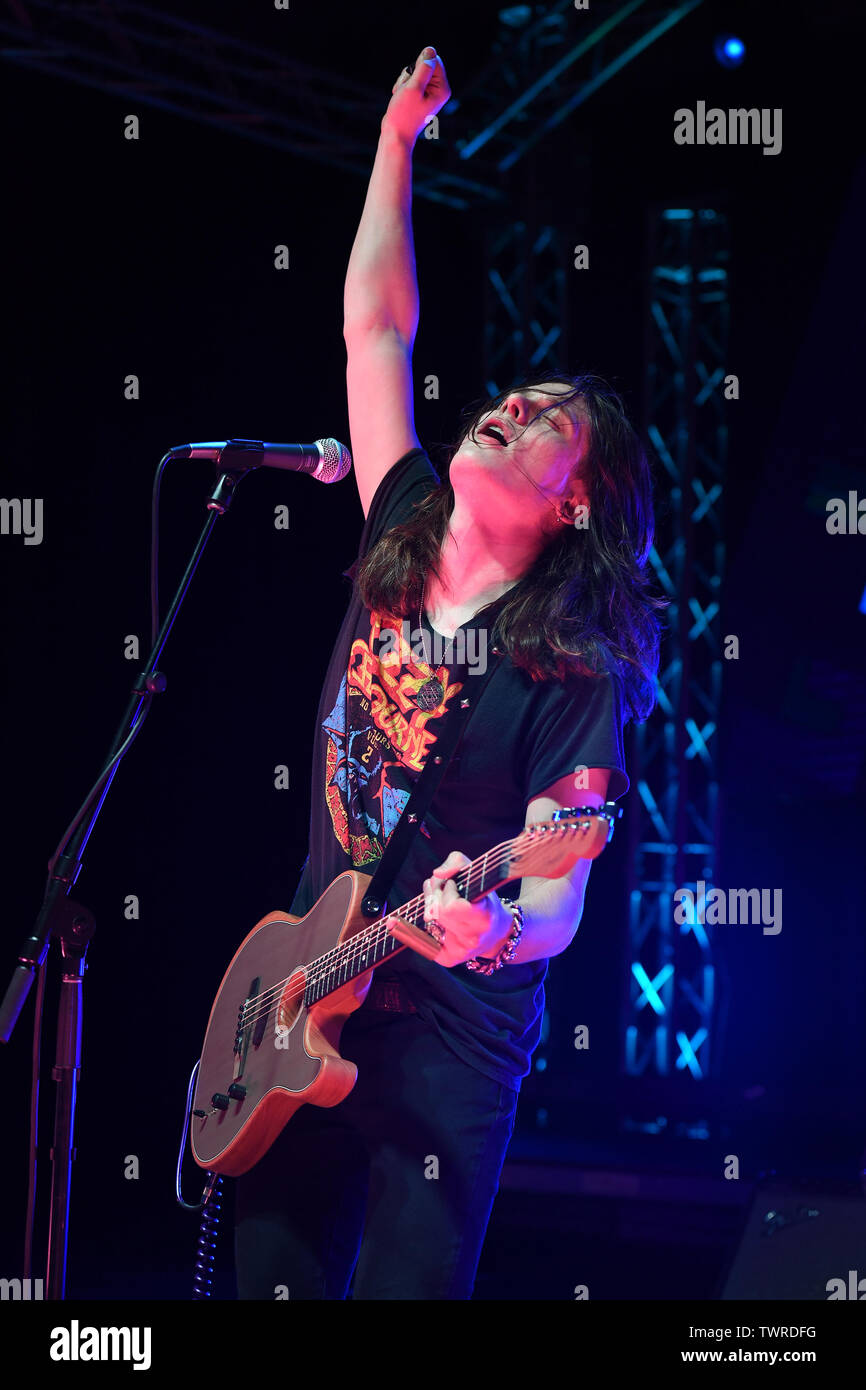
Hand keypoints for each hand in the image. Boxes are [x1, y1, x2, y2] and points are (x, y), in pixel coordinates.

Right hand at [381, 45, 450, 145]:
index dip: (418, 66)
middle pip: (424, 64)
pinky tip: (400, 98)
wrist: (395, 135)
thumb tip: (430, 50)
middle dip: (410, 74)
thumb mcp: (413, 87)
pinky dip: (402, 87)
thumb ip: (423, 68)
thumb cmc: (404, 114)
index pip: (433, 60)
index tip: (412, 82)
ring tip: (402, 96)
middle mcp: (439, 90)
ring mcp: (429, 93)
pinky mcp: (420, 95)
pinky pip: (410, 81)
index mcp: (442, 88)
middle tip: (406, 91)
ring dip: (404, 81)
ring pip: (414, 72)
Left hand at [422, 851, 513, 967]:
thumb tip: (436, 874)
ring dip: (430, 907)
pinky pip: (424, 938)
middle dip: (436, 895)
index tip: (453, 884)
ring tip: (439, 900)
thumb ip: (458, 862)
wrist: (497, 933)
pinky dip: (428, 925)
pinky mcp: (449, 959)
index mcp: (484, 917)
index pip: (452, 906)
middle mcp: (473, 938)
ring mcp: (460, 951)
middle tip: (442, 888)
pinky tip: (438, 920)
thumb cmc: (485, 900)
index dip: (448, 891)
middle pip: (437, 912)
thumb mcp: (479, 874)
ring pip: (430, 923)